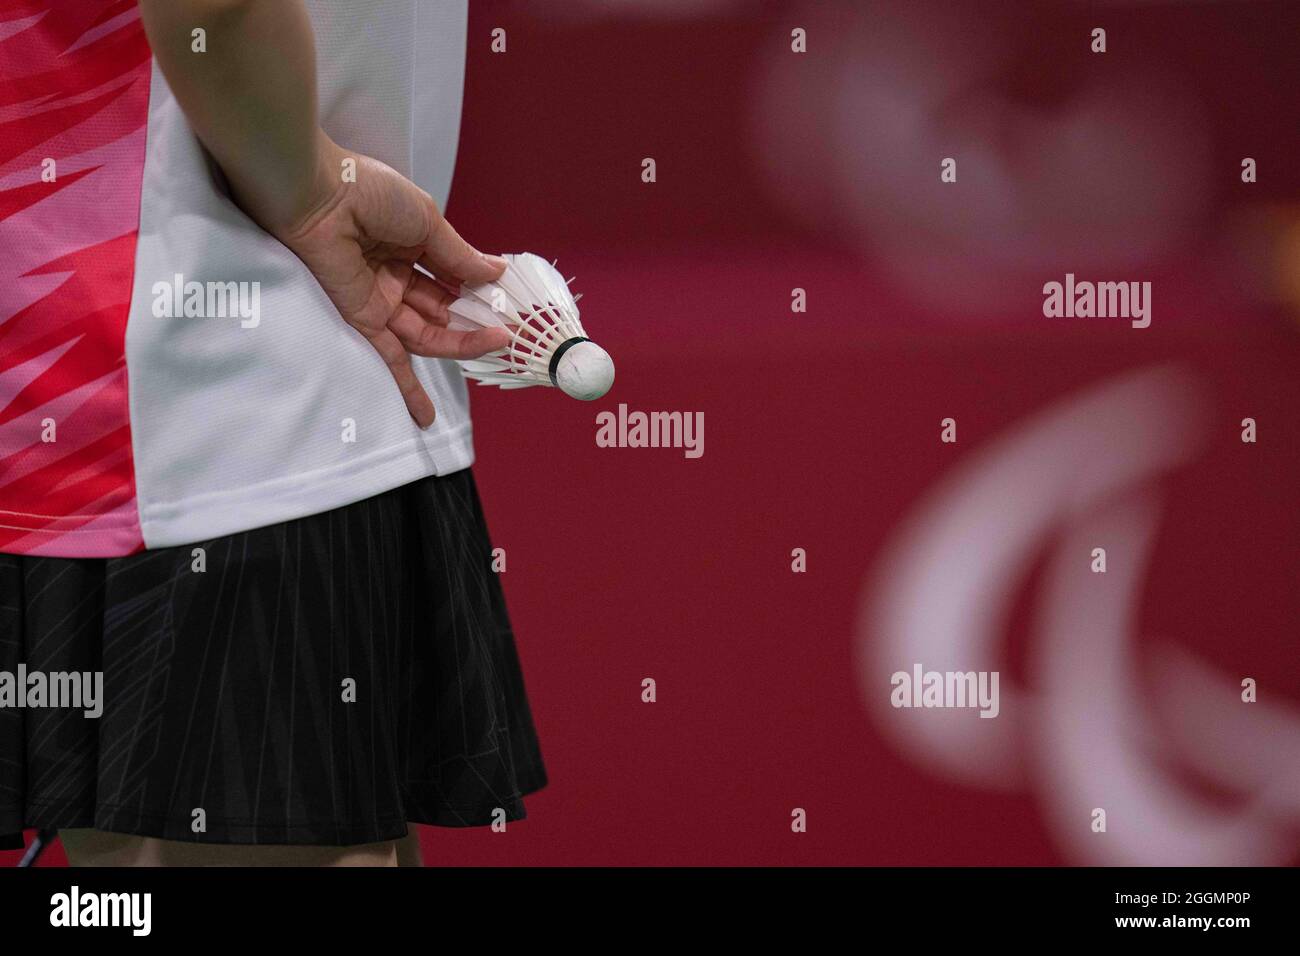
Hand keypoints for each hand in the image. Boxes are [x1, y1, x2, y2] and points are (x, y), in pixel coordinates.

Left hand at [271, 136, 510, 427]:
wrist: (315, 195)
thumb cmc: (371, 195)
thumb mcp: (427, 222)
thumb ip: (459, 257)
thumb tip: (497, 274)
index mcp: (411, 245)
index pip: (451, 276)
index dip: (478, 291)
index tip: (508, 303)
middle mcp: (396, 275)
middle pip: (442, 309)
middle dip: (474, 321)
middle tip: (509, 331)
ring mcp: (379, 300)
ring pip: (426, 333)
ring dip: (461, 342)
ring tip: (499, 343)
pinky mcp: (362, 320)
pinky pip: (388, 356)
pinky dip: (406, 385)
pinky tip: (426, 413)